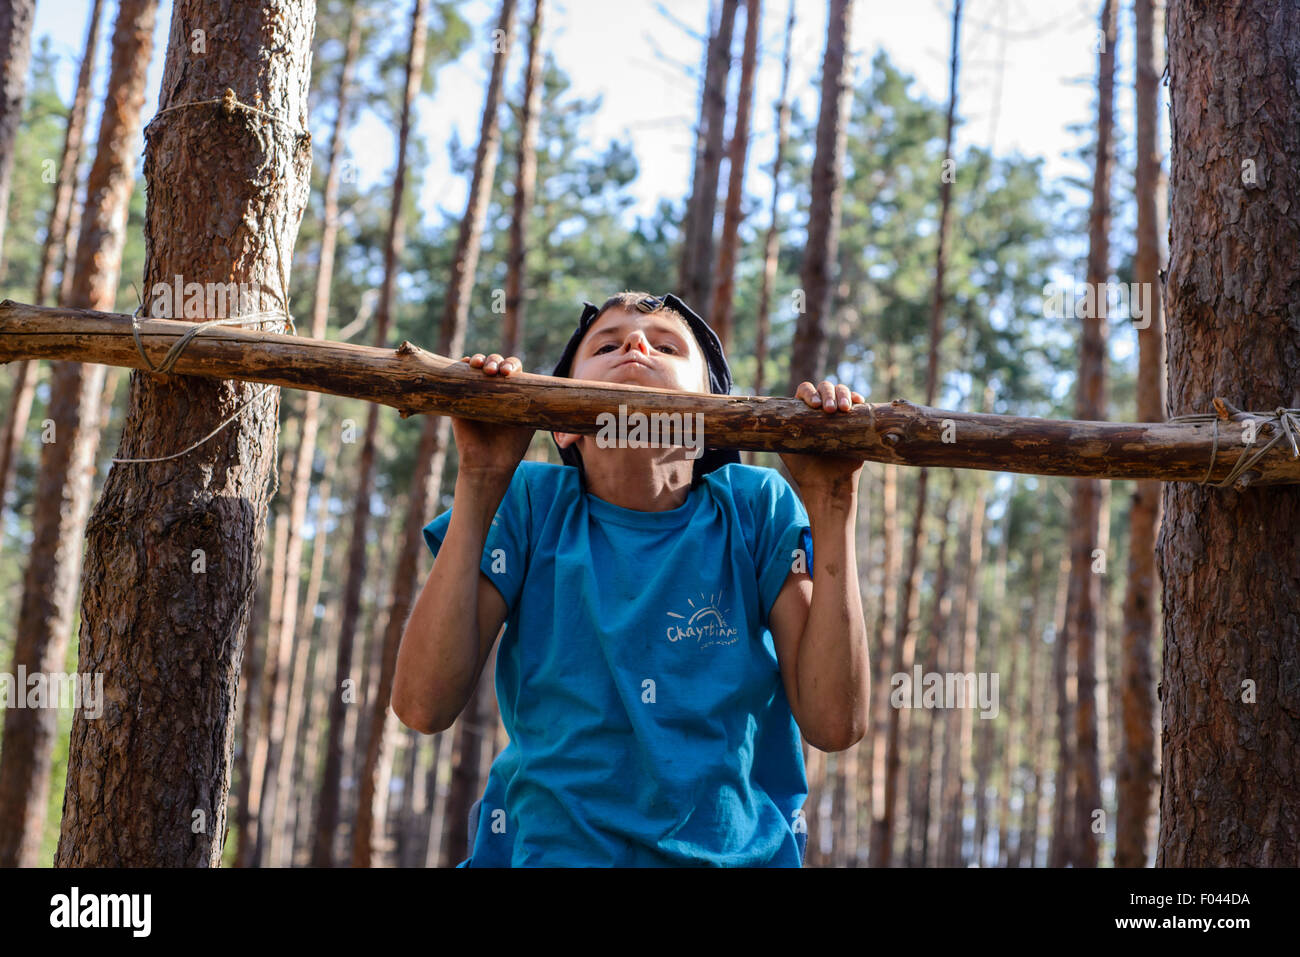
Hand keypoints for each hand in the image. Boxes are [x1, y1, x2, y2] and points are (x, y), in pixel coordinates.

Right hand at [452, 352, 533, 477]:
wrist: (489, 463)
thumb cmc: (512, 445)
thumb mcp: (530, 421)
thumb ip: (537, 403)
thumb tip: (555, 389)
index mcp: (511, 391)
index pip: (512, 368)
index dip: (511, 365)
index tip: (508, 373)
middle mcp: (494, 388)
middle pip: (495, 363)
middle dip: (495, 362)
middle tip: (495, 372)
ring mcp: (475, 390)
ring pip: (478, 366)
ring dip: (480, 360)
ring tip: (480, 367)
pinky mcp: (459, 397)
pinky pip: (459, 374)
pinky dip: (462, 364)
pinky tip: (466, 363)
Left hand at [780, 380, 867, 493]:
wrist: (826, 485)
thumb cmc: (803, 468)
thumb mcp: (785, 448)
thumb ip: (777, 432)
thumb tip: (761, 419)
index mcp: (803, 411)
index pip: (805, 391)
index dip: (809, 393)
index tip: (813, 405)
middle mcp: (821, 409)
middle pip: (825, 387)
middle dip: (827, 394)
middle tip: (829, 410)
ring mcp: (839, 413)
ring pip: (841, 391)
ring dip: (843, 394)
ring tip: (842, 410)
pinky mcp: (855, 420)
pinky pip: (857, 403)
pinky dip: (857, 399)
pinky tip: (858, 401)